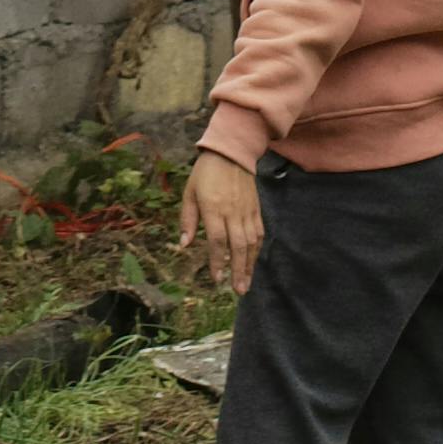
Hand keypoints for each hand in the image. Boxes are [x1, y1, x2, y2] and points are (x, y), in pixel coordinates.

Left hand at [177, 150, 263, 294]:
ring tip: (246, 283)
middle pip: (237, 246)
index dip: (218, 261)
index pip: (217, 240)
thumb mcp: (189, 192)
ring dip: (249, 265)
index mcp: (213, 208)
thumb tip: (184, 245)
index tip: (217, 279)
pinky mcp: (255, 209)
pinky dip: (256, 249)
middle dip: (238, 270)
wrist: (231, 153)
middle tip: (238, 290)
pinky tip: (253, 261)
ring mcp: (246, 211)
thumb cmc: (205, 173)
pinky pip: (258, 233)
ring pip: (250, 242)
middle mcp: (232, 212)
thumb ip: (188, 219)